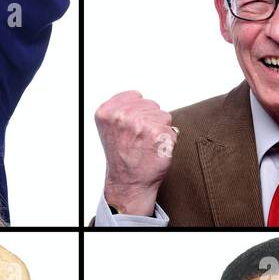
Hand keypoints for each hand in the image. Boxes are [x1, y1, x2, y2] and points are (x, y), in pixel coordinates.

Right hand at [95, 90, 176, 215]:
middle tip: (138, 139)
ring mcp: (141, 124)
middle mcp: (122, 116)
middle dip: (149, 120)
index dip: (137, 112)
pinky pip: (171, 129)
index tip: (129, 129)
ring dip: (158, 130)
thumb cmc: (122, 158)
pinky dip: (167, 140)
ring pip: (163, 116)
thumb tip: (140, 99)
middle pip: (151, 105)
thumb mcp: (110, 128)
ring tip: (146, 144)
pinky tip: (154, 150)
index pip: (135, 96)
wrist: (129, 183)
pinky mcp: (159, 134)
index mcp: (107, 112)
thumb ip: (121, 109)